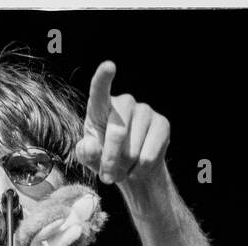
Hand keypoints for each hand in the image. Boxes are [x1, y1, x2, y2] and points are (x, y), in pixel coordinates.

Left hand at [75, 61, 169, 186]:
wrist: (132, 169)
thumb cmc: (105, 158)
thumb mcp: (90, 158)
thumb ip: (85, 152)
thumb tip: (90, 146)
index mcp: (101, 107)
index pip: (100, 90)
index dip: (103, 78)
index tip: (109, 66)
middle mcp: (125, 103)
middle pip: (117, 132)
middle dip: (110, 160)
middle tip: (107, 177)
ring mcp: (146, 111)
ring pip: (134, 149)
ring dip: (126, 167)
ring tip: (123, 169)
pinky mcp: (162, 124)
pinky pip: (149, 155)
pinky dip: (140, 169)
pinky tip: (138, 168)